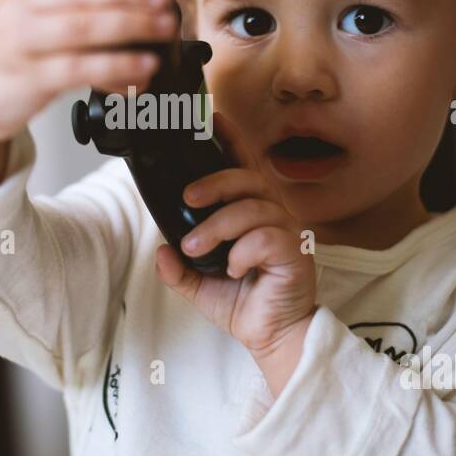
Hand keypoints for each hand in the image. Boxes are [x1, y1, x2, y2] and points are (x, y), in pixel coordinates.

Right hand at [0, 0, 177, 190]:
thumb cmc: (5, 55)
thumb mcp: (25, 14)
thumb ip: (66, 3)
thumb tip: (134, 0)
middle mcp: (22, 6)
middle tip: (166, 0)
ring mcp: (23, 42)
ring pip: (84, 27)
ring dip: (132, 27)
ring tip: (164, 30)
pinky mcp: (30, 78)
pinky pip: (81, 69)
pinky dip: (117, 68)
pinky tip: (142, 71)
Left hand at [155, 111, 318, 357]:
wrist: (272, 337)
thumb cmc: (244, 303)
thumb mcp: (200, 284)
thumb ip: (179, 267)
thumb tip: (160, 250)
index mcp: (253, 211)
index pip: (244, 165)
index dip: (231, 138)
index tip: (212, 118)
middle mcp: (273, 214)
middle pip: (247, 178)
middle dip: (214, 182)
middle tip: (186, 199)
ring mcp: (288, 232)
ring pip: (252, 208)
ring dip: (217, 226)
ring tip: (196, 248)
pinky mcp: (296, 253)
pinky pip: (266, 239)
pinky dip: (243, 253)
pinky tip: (236, 270)